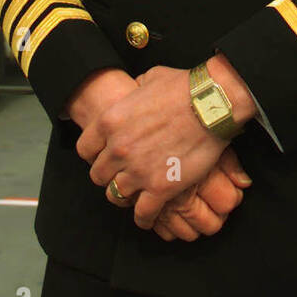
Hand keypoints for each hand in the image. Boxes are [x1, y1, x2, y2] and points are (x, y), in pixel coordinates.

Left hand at [77, 63, 251, 229]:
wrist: (211, 103)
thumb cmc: (183, 87)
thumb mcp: (148, 79)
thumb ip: (134, 93)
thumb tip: (136, 93)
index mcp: (110, 121)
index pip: (85, 149)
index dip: (94, 154)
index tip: (105, 156)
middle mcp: (118, 149)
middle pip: (98, 175)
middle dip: (109, 175)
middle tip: (123, 174)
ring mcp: (138, 171)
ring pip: (116, 196)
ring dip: (125, 195)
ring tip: (136, 194)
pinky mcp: (160, 188)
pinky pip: (143, 214)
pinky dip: (144, 218)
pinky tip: (149, 216)